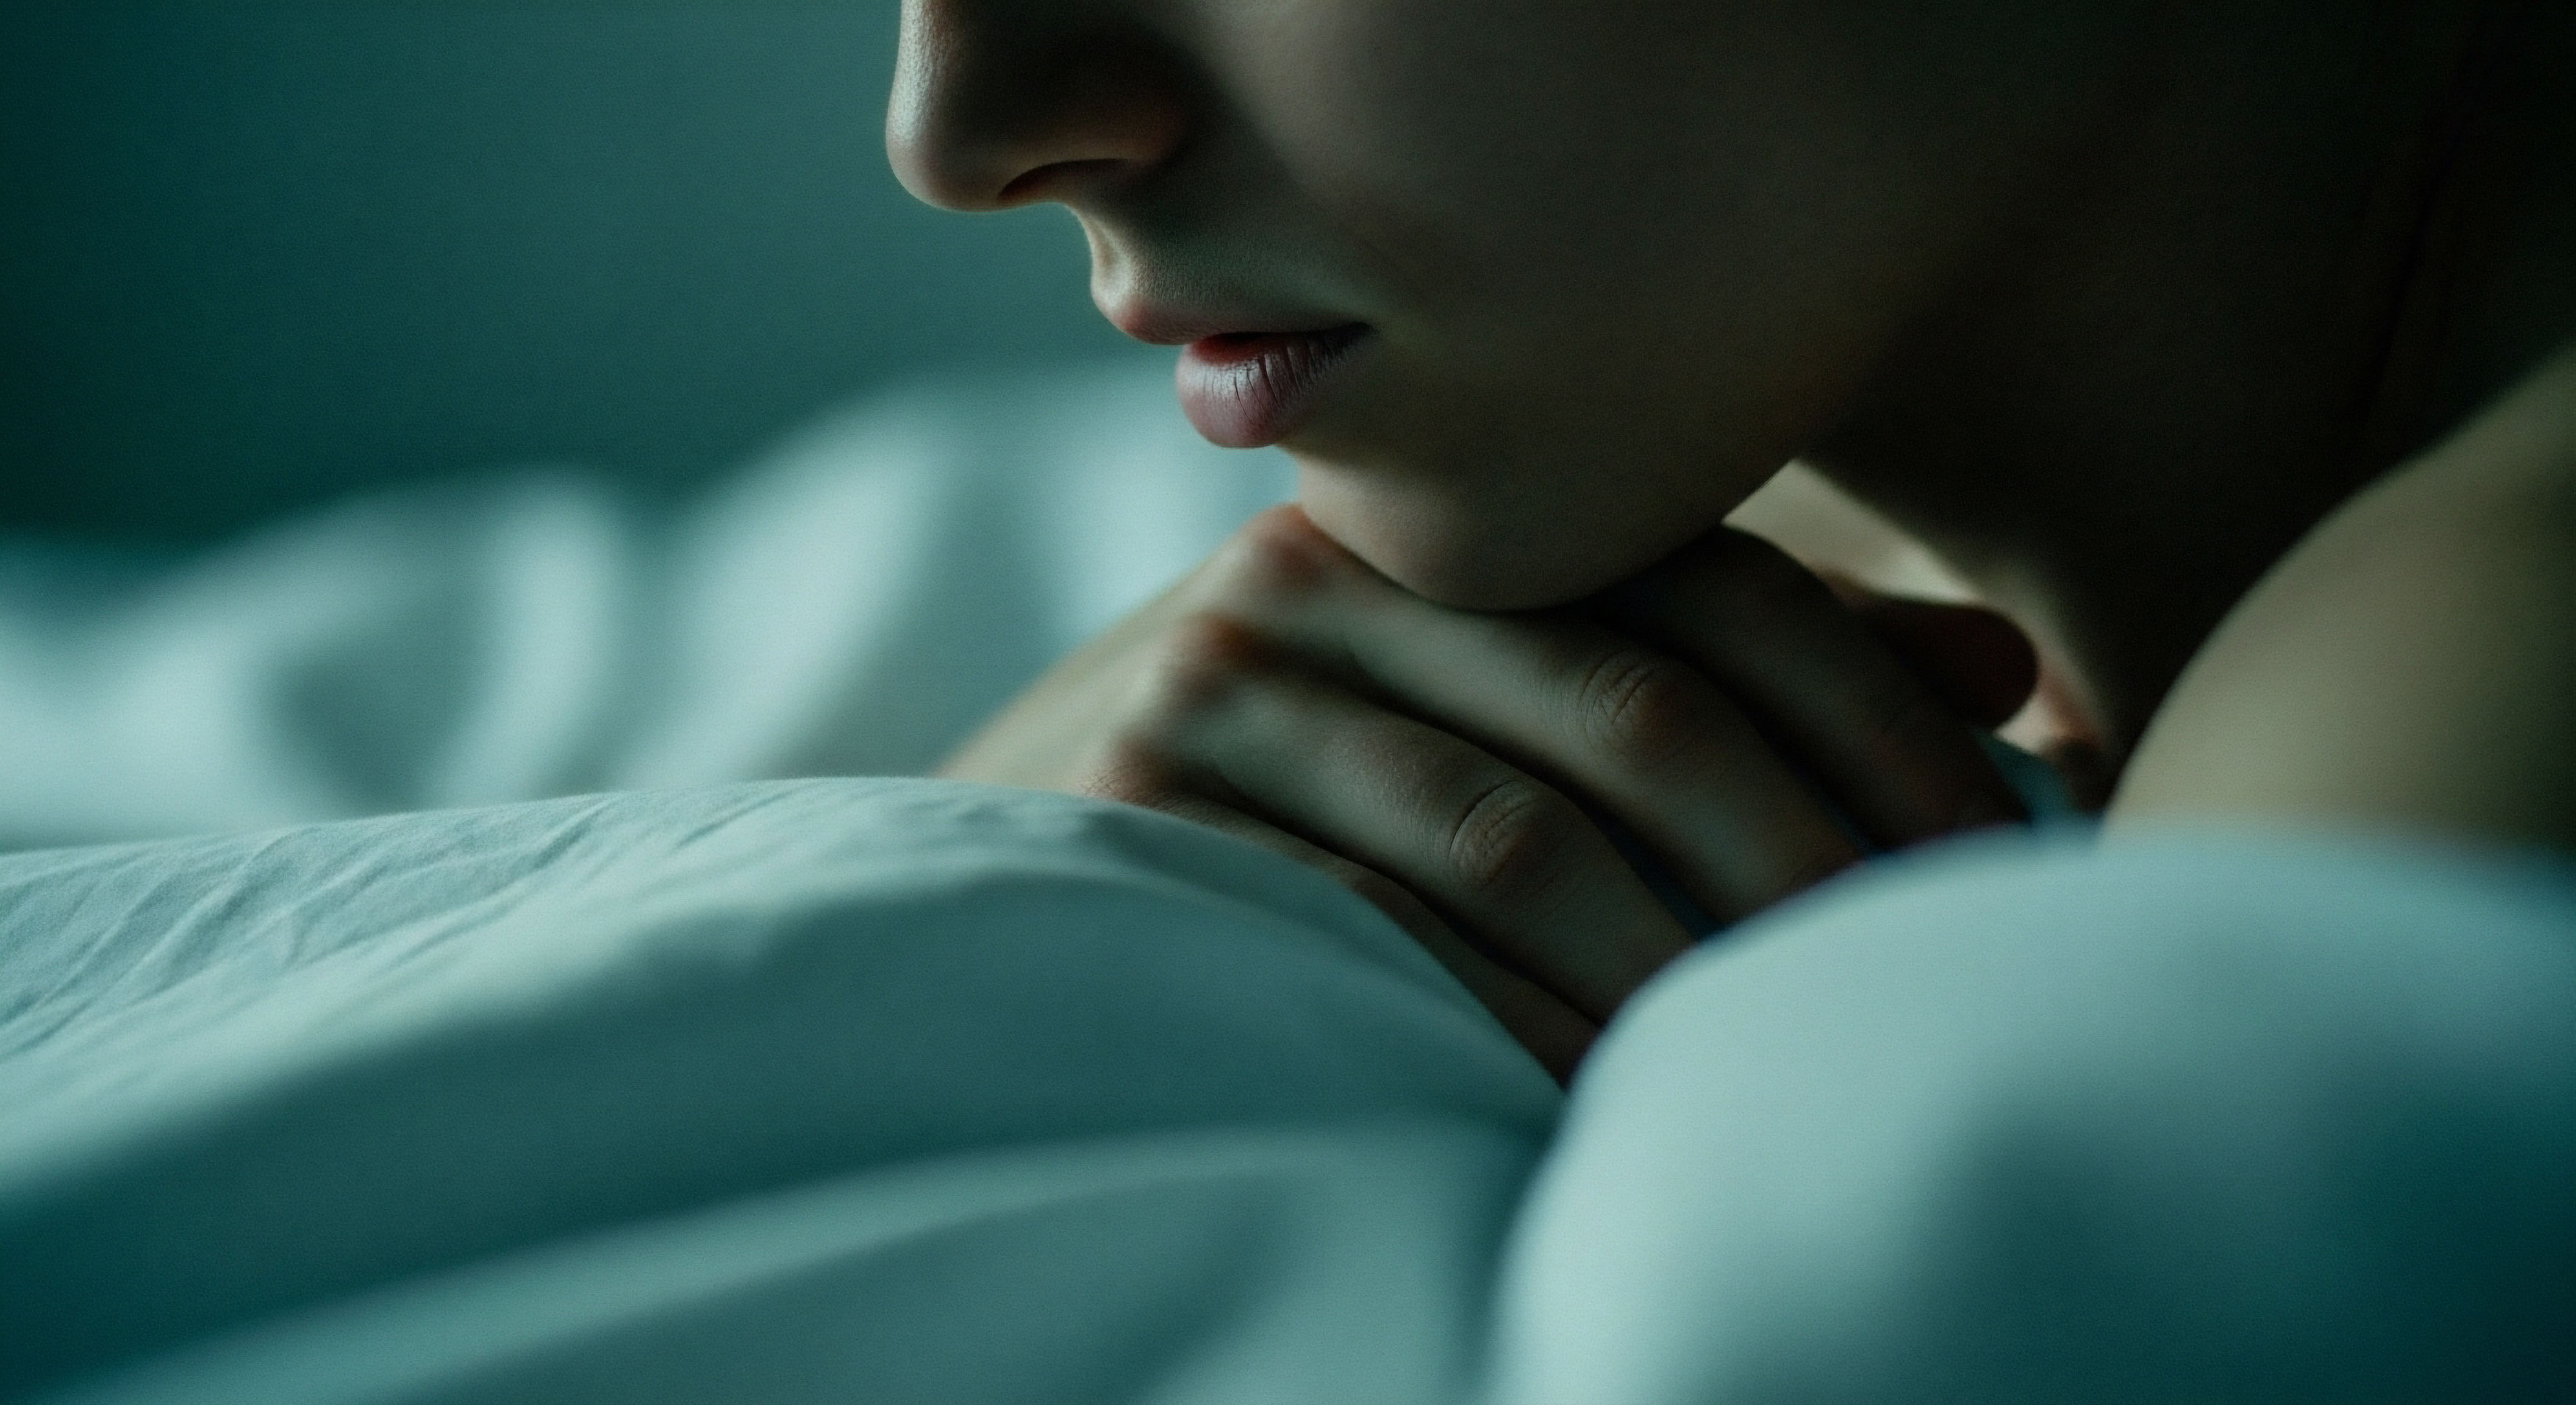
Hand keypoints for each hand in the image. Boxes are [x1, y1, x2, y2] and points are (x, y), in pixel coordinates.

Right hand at [942, 506, 2033, 1076]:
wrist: (1050, 845)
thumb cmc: (1339, 778)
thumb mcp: (1535, 684)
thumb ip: (1744, 659)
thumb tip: (2004, 674)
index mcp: (1453, 514)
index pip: (1718, 588)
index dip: (1883, 721)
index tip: (2004, 852)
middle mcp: (1331, 571)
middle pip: (1637, 707)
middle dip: (1804, 857)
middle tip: (1912, 975)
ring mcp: (1228, 694)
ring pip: (1518, 835)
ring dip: (1678, 964)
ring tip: (1782, 1054)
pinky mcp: (1153, 830)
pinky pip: (1379, 935)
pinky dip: (1514, 1024)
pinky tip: (1611, 1093)